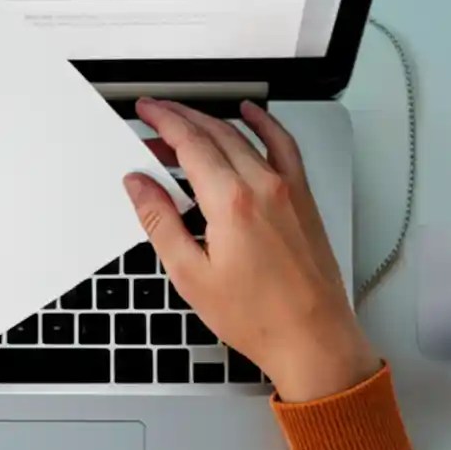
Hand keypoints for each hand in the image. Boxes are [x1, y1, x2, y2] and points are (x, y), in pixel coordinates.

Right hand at [124, 99, 378, 402]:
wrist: (311, 338)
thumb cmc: (258, 316)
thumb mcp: (190, 274)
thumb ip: (160, 221)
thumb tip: (139, 186)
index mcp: (231, 203)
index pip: (189, 143)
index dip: (163, 121)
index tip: (147, 111)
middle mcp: (263, 187)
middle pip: (215, 132)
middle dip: (180, 118)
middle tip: (154, 116)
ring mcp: (288, 190)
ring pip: (244, 135)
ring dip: (211, 120)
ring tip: (186, 120)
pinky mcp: (302, 198)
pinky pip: (283, 146)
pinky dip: (265, 124)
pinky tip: (252, 115)